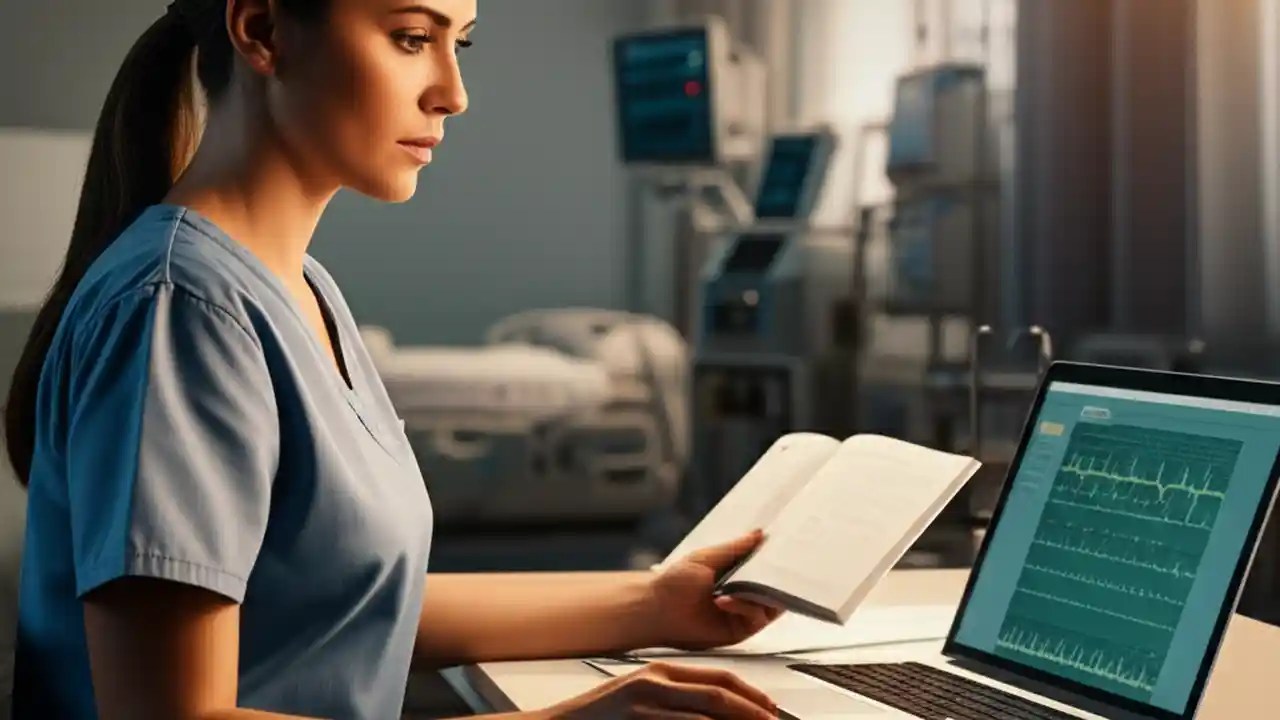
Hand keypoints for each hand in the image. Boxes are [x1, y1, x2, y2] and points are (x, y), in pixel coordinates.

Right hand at [537, 660, 777, 718]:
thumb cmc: (600, 717)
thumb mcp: (639, 695)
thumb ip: (674, 697)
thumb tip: (714, 711)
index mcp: (658, 672)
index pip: (717, 676)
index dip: (749, 693)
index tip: (769, 707)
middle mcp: (654, 685)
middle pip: (718, 695)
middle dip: (752, 711)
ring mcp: (645, 708)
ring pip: (705, 718)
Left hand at [645, 530, 782, 650]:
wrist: (655, 609)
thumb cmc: (674, 581)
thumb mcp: (706, 558)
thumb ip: (735, 548)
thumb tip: (760, 533)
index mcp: (738, 575)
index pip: (767, 569)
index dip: (778, 561)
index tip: (787, 550)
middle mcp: (744, 595)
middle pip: (775, 588)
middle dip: (778, 579)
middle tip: (779, 568)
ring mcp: (743, 614)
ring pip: (771, 605)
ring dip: (760, 594)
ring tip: (738, 587)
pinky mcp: (739, 631)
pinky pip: (756, 619)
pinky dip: (745, 608)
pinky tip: (725, 602)